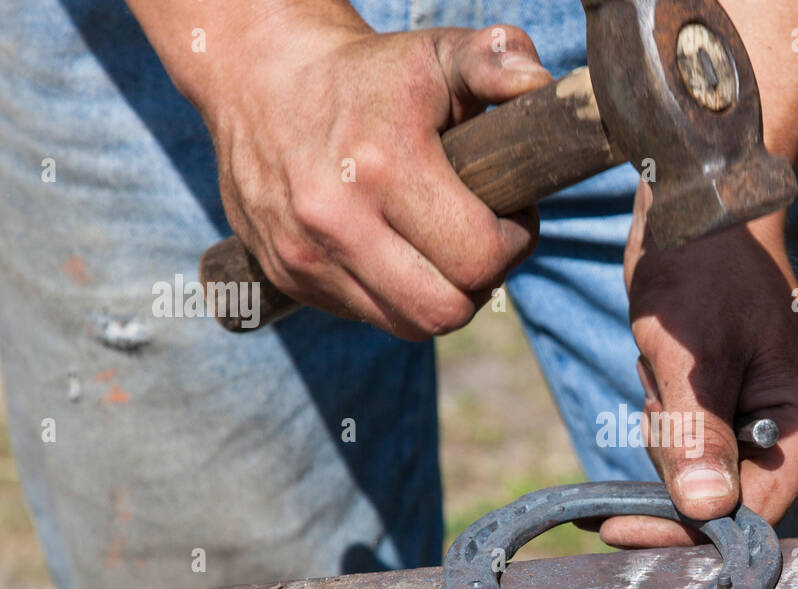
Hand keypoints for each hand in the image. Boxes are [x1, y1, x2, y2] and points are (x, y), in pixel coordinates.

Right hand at [193, 8, 551, 339]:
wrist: (260, 79)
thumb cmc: (369, 73)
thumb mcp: (436, 54)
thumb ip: (495, 60)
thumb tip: (537, 85)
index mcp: (382, 165)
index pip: (480, 258)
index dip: (514, 242)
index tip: (511, 213)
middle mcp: (336, 219)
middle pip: (447, 310)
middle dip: (481, 281)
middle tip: (482, 239)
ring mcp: (305, 254)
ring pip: (411, 324)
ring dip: (442, 296)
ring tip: (444, 248)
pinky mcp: (287, 276)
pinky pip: (369, 316)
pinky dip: (397, 296)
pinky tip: (398, 250)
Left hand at [599, 184, 797, 547]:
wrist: (698, 200)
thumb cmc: (704, 265)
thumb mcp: (692, 354)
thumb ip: (696, 434)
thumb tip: (704, 512)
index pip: (752, 511)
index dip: (686, 529)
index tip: (618, 531)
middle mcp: (793, 425)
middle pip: (720, 494)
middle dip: (670, 456)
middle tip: (655, 389)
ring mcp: (761, 413)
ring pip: (695, 467)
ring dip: (661, 426)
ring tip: (661, 360)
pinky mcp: (730, 399)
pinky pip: (685, 437)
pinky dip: (660, 412)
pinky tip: (656, 365)